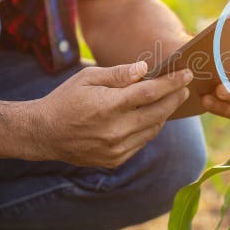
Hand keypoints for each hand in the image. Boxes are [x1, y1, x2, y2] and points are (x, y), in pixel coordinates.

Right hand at [30, 61, 191, 167]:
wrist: (43, 133)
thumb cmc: (66, 99)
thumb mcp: (88, 78)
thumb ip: (120, 74)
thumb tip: (145, 69)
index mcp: (109, 106)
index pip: (151, 92)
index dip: (172, 82)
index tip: (187, 74)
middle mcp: (115, 130)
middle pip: (158, 112)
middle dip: (175, 98)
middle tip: (185, 87)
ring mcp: (116, 148)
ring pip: (153, 129)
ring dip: (163, 114)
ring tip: (168, 100)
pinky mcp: (114, 160)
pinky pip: (141, 142)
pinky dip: (149, 128)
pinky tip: (149, 117)